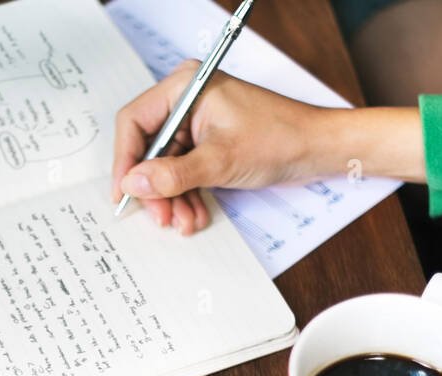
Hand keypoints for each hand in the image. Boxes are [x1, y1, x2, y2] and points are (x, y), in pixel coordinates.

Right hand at [112, 61, 426, 233]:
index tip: (124, 193)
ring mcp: (196, 123)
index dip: (125, 160)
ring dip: (172, 198)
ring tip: (182, 222)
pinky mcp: (207, 143)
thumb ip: (172, 174)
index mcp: (185, 87)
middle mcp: (186, 101)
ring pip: (165, 166)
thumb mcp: (220, 161)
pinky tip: (194, 215)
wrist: (317, 149)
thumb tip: (133, 183)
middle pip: (149, 149)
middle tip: (160, 216)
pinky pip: (183, 171)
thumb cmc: (279, 138)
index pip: (135, 122)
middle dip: (154, 188)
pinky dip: (186, 195)